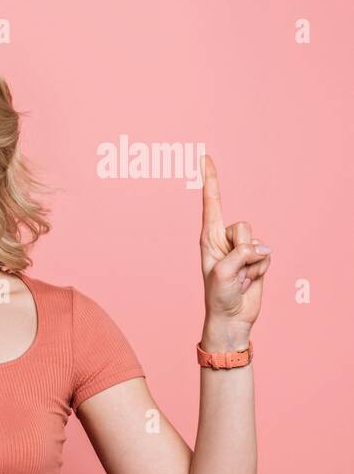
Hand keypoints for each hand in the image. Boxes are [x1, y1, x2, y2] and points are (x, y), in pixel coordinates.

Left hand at [200, 153, 270, 344]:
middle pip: (244, 226)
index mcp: (208, 237)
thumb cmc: (219, 295)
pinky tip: (250, 280)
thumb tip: (258, 246)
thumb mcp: (223, 272)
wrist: (232, 316)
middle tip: (233, 270)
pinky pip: (267, 254)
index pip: (211, 203)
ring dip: (252, 262)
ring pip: (257, 240)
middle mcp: (224, 239)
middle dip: (241, 249)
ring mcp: (241, 248)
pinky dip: (261, 269)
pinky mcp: (256, 258)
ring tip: (240, 277)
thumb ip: (239, 253)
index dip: (210, 180)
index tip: (206, 157)